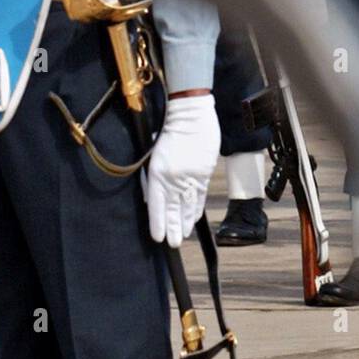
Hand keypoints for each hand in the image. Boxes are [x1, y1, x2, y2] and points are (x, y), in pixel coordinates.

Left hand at [145, 95, 220, 246]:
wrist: (191, 114)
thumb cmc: (169, 131)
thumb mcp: (155, 154)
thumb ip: (154, 177)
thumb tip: (153, 196)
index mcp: (158, 172)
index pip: (158, 205)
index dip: (158, 223)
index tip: (158, 238)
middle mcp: (175, 178)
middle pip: (174, 209)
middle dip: (173, 228)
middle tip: (173, 244)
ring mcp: (192, 176)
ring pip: (189, 205)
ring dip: (185, 222)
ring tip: (183, 236)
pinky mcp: (205, 172)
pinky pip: (201, 195)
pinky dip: (196, 208)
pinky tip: (193, 218)